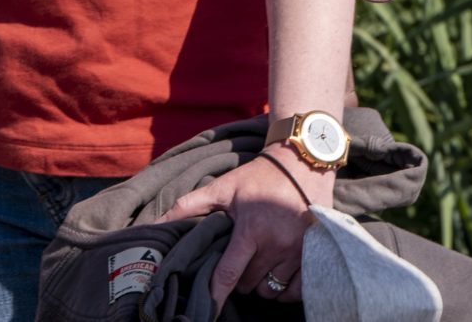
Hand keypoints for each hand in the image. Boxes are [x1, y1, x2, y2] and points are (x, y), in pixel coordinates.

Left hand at [157, 151, 329, 303]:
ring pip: (270, 291)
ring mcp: (297, 253)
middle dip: (238, 279)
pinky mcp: (314, 256)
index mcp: (251, 230)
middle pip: (248, 284)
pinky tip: (275, 275)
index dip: (216, 293)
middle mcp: (276, 245)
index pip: (229, 273)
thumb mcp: (223, 187)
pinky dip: (284, 290)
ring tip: (255, 265)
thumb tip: (157, 222)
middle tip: (237, 261)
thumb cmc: (258, 177)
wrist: (302, 165)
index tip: (208, 308)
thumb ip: (189, 205)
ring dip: (260, 285)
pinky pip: (295, 292)